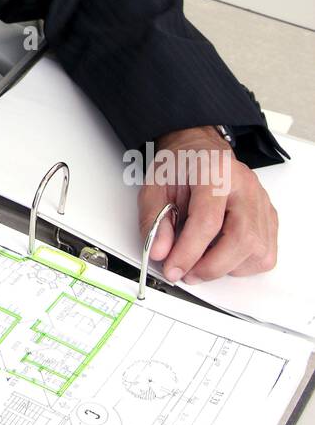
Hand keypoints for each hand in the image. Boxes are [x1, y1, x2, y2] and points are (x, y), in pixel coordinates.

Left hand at [137, 125, 277, 283]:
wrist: (200, 151)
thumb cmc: (180, 166)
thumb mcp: (154, 187)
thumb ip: (155, 220)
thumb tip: (160, 253)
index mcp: (214, 172)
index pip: (208, 221)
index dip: (188, 252)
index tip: (172, 269)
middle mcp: (245, 185)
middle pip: (242, 239)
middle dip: (212, 267)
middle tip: (187, 273)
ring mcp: (261, 201)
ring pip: (258, 251)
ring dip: (227, 267)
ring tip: (202, 261)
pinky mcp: (269, 216)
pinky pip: (265, 254)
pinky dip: (243, 265)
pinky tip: (222, 255)